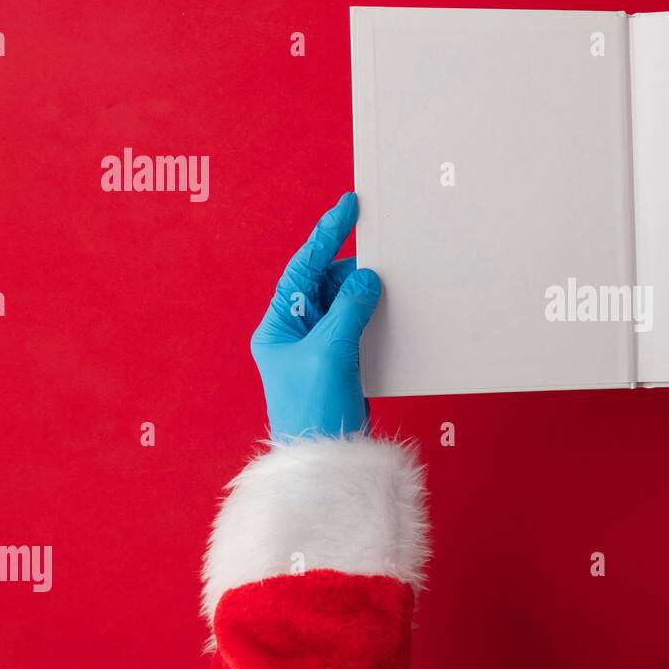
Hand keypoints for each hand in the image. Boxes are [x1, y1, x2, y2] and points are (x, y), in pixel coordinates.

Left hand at [251, 192, 380, 439]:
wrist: (327, 462)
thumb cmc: (314, 413)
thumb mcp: (331, 352)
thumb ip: (349, 309)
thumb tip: (366, 278)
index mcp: (279, 326)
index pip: (303, 269)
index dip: (327, 235)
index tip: (349, 206)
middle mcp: (294, 334)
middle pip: (323, 282)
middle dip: (350, 267)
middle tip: (381, 250)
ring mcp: (317, 349)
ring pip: (343, 303)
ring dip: (364, 292)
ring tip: (388, 283)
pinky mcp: (340, 363)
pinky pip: (357, 325)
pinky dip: (372, 315)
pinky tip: (389, 312)